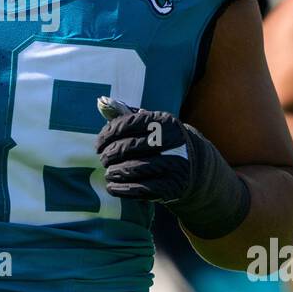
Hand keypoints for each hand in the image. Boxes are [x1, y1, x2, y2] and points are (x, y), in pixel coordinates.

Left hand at [94, 97, 250, 237]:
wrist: (194, 168)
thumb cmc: (161, 142)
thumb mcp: (148, 125)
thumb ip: (124, 114)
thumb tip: (101, 102)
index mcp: (165, 121)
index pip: (128, 123)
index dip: (108, 135)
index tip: (98, 145)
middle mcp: (173, 141)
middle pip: (129, 147)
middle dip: (110, 155)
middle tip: (103, 160)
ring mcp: (174, 165)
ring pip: (134, 168)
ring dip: (114, 172)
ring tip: (108, 173)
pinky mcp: (173, 187)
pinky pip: (141, 189)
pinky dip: (122, 189)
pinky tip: (112, 187)